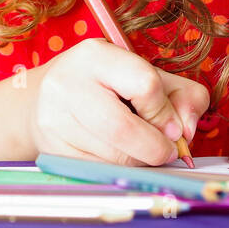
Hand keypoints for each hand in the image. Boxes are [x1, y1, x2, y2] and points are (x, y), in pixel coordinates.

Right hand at [28, 39, 210, 165]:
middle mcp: (68, 84)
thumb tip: (187, 132)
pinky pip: (98, 171)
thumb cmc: (102, 85)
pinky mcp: (53, 151)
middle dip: (155, 148)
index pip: (145, 84)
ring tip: (141, 150)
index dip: (165, 112)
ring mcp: (55, 120)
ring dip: (139, 161)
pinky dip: (119, 171)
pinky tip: (118, 156)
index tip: (171, 125)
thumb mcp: (141, 73)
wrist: (41, 99)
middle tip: (166, 151)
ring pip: (112, 157)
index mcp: (96, 56)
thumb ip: (180, 94)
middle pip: (123, 128)